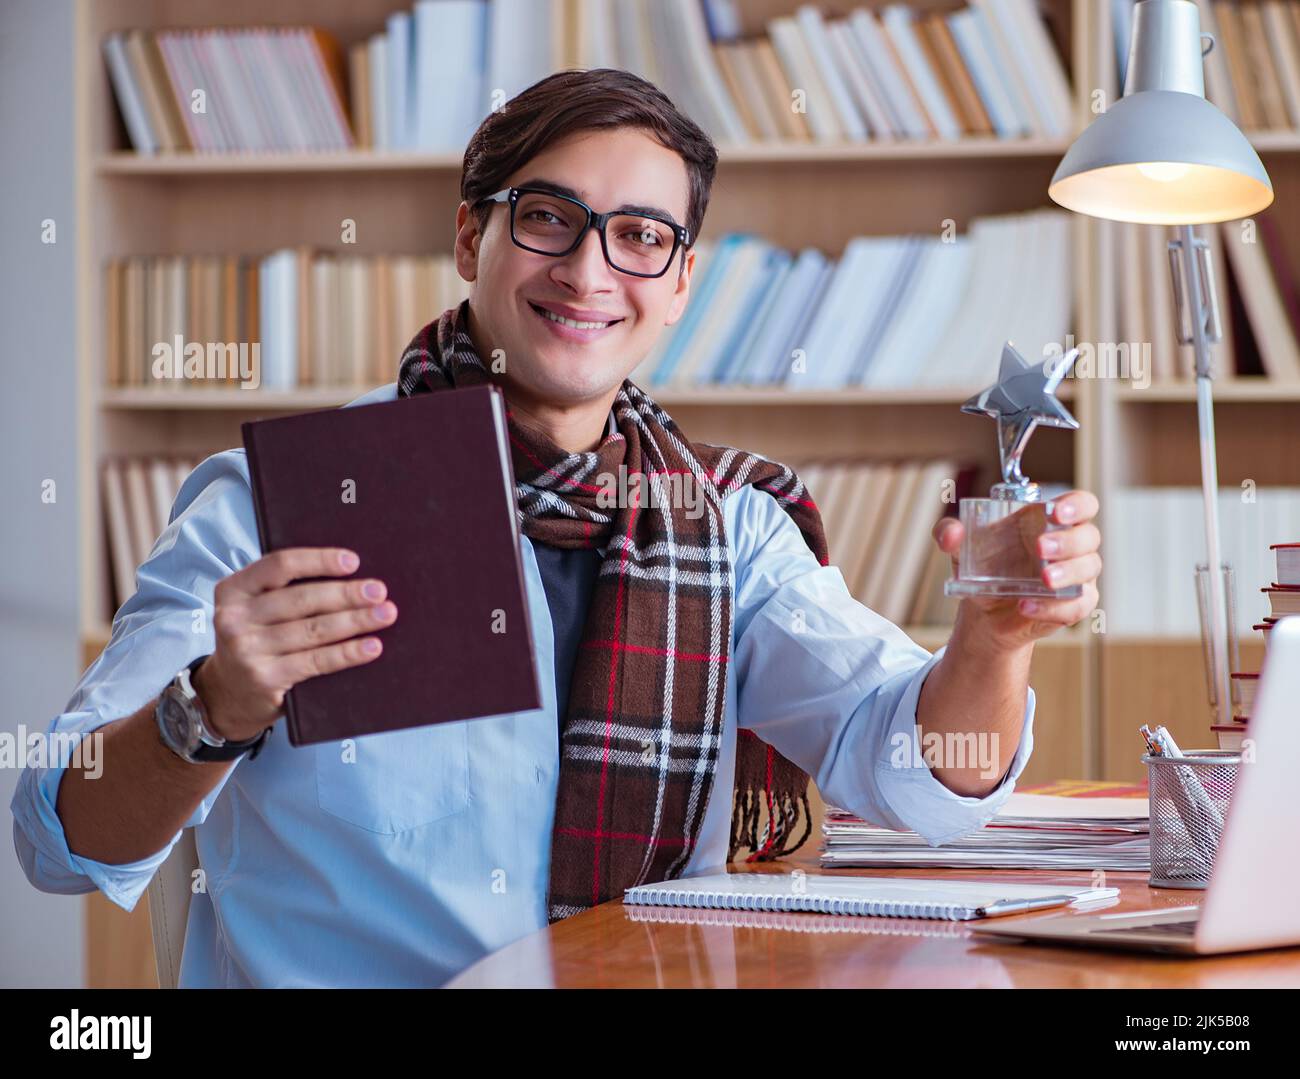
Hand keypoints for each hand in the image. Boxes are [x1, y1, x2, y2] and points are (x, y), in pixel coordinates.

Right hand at [192, 548, 395, 741]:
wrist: (228, 695)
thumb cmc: (256, 640)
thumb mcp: (256, 610)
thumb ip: (284, 590)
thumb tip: (349, 575)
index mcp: (233, 590)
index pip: (280, 565)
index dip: (319, 561)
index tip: (353, 562)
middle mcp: (234, 618)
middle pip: (302, 599)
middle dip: (346, 593)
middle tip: (380, 590)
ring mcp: (247, 651)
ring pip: (313, 630)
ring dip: (356, 621)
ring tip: (385, 614)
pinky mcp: (265, 679)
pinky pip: (317, 661)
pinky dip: (348, 653)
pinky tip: (372, 646)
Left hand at [931, 489, 1100, 649]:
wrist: (984, 611)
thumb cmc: (984, 568)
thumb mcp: (962, 548)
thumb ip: (950, 533)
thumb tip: (951, 534)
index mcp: (1048, 522)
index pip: (1082, 504)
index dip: (1077, 505)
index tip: (1055, 512)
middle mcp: (1070, 546)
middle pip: (1089, 536)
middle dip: (1068, 540)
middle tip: (1040, 547)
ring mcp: (1076, 577)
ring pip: (1089, 569)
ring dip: (1068, 573)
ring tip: (1043, 580)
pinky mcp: (1072, 606)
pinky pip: (1076, 607)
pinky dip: (1053, 607)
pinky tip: (1027, 605)